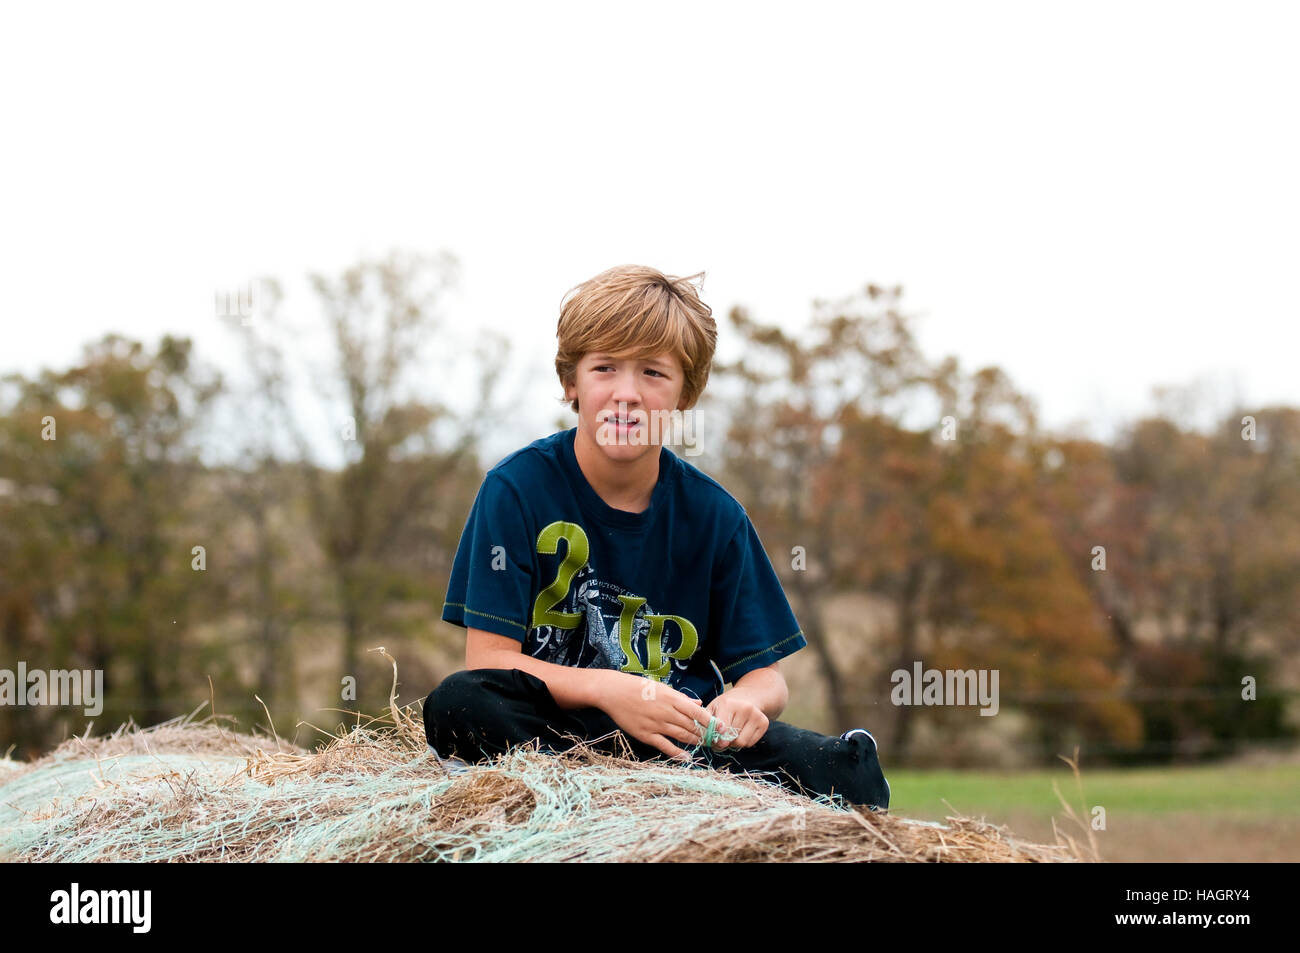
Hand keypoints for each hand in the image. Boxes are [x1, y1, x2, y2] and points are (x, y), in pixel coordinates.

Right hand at [594, 671, 715, 761]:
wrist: (614, 692)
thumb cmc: (639, 688)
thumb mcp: (662, 688)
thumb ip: (681, 698)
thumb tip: (699, 703)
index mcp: (672, 698)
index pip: (697, 712)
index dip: (711, 722)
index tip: (722, 728)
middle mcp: (666, 712)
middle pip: (692, 726)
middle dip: (705, 734)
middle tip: (715, 740)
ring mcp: (656, 724)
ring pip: (682, 736)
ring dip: (695, 742)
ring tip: (704, 746)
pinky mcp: (646, 734)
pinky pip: (665, 746)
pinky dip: (677, 753)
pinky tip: (686, 757)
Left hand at [703, 689, 768, 750]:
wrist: (747, 696)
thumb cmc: (726, 705)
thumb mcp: (713, 709)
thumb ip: (708, 724)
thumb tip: (712, 741)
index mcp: (729, 704)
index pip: (722, 729)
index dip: (717, 738)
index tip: (716, 739)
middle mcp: (745, 708)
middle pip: (731, 738)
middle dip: (724, 741)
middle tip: (722, 736)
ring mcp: (756, 715)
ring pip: (742, 743)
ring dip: (734, 743)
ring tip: (732, 733)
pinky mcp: (764, 722)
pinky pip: (750, 743)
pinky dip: (744, 742)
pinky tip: (742, 732)